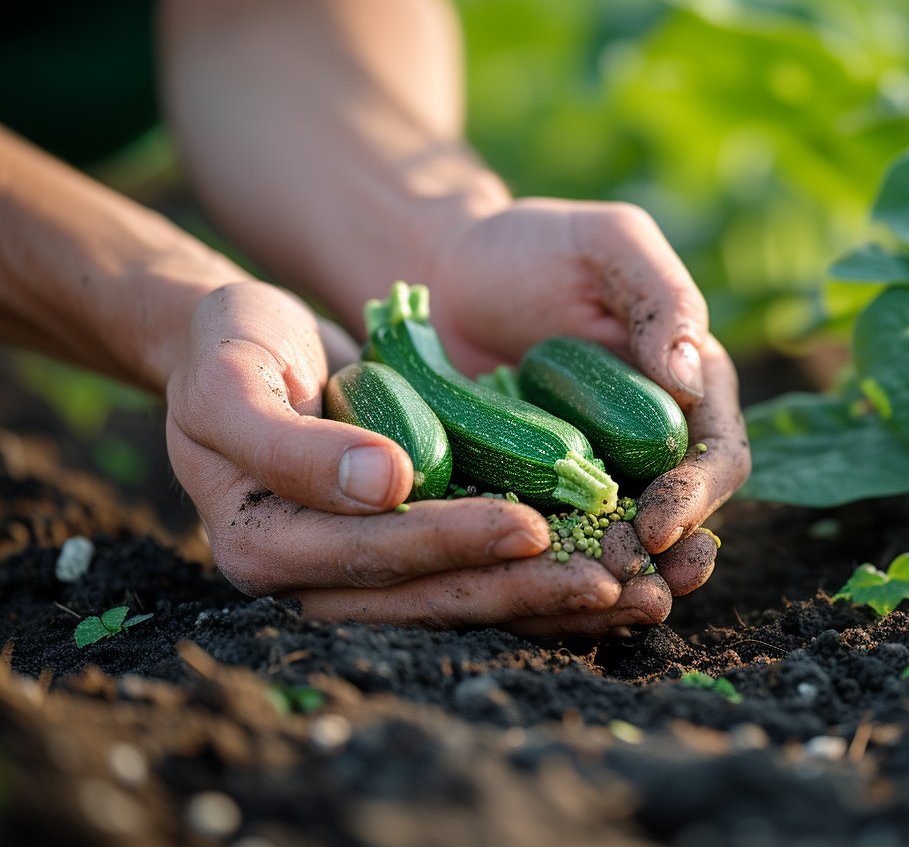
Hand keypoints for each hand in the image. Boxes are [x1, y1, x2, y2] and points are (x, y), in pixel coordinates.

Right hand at [163, 281, 672, 632]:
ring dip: (553, 603)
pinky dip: (544, 580)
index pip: (372, 557)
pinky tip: (614, 576)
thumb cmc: (227, 351)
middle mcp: (313, 581)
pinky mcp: (407, 552)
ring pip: (465, 601)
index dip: (454, 545)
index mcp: (263, 549)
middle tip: (616, 583)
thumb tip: (386, 486)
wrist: (240, 347)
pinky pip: (478, 578)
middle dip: (527, 592)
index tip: (532, 526)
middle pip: (431, 598)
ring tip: (640, 596)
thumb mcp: (233, 380)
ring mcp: (362, 575)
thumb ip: (290, 441)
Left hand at [417, 198, 750, 592]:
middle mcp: (653, 444)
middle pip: (681, 520)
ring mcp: (596, 479)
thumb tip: (688, 376)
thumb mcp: (608, 244)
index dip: (697, 499)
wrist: (444, 271)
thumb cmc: (535, 247)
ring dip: (614, 580)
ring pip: (621, 547)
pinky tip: (530, 598)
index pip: (717, 456)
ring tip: (592, 604)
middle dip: (664, 560)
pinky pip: (552, 547)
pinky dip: (549, 577)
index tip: (656, 526)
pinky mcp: (536, 501)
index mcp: (688, 388)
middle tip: (630, 585)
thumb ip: (659, 297)